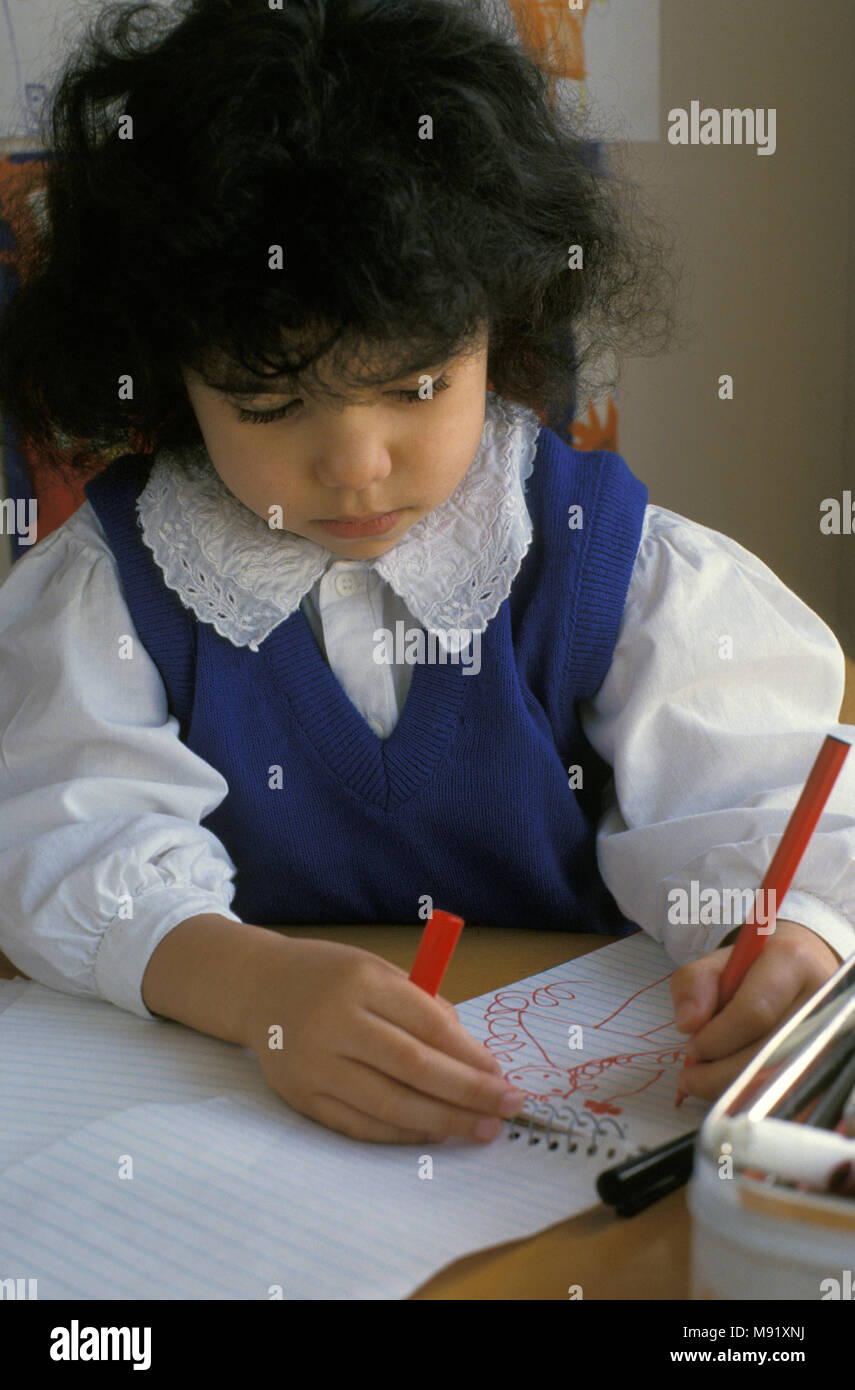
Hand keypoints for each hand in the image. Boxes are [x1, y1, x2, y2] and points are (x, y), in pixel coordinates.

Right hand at [243, 934, 525, 1142]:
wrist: (258, 988)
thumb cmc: (331, 977)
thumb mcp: (377, 971)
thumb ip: (422, 1007)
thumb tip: (473, 1058)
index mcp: (361, 982)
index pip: (429, 1025)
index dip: (470, 1055)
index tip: (501, 1073)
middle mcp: (335, 1023)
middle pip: (414, 1067)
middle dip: (468, 1092)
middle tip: (508, 1107)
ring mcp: (315, 1065)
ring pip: (390, 1104)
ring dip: (443, 1121)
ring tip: (481, 1129)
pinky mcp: (302, 1098)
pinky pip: (361, 1125)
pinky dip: (403, 1134)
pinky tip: (435, 1133)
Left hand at [670, 919, 841, 1101]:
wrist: (797, 975)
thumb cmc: (752, 973)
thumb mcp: (717, 965)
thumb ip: (693, 984)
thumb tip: (688, 1023)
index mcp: (791, 963)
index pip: (754, 1012)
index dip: (716, 1038)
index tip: (692, 1047)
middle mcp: (820, 999)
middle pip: (767, 1053)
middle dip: (719, 1072)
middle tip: (693, 1075)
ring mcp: (829, 1035)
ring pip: (778, 1079)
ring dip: (734, 1090)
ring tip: (705, 1083)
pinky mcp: (827, 1063)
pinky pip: (790, 1095)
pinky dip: (755, 1100)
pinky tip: (732, 1095)